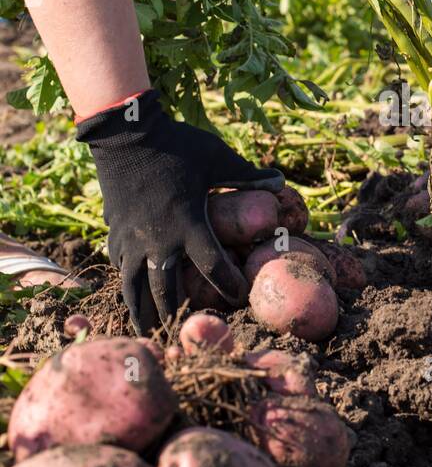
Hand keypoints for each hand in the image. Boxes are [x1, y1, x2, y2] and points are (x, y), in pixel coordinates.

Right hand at [77, 90, 283, 332]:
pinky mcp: (114, 233)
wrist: (125, 134)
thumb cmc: (176, 147)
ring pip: (135, 287)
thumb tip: (282, 182)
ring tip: (149, 330)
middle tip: (186, 332)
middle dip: (177, 314)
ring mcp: (132, 239)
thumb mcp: (217, 158)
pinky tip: (133, 290)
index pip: (213, 266)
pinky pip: (120, 267)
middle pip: (167, 291)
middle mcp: (158, 240)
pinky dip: (128, 282)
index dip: (229, 284)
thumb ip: (248, 175)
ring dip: (144, 310)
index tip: (239, 296)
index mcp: (188, 224)